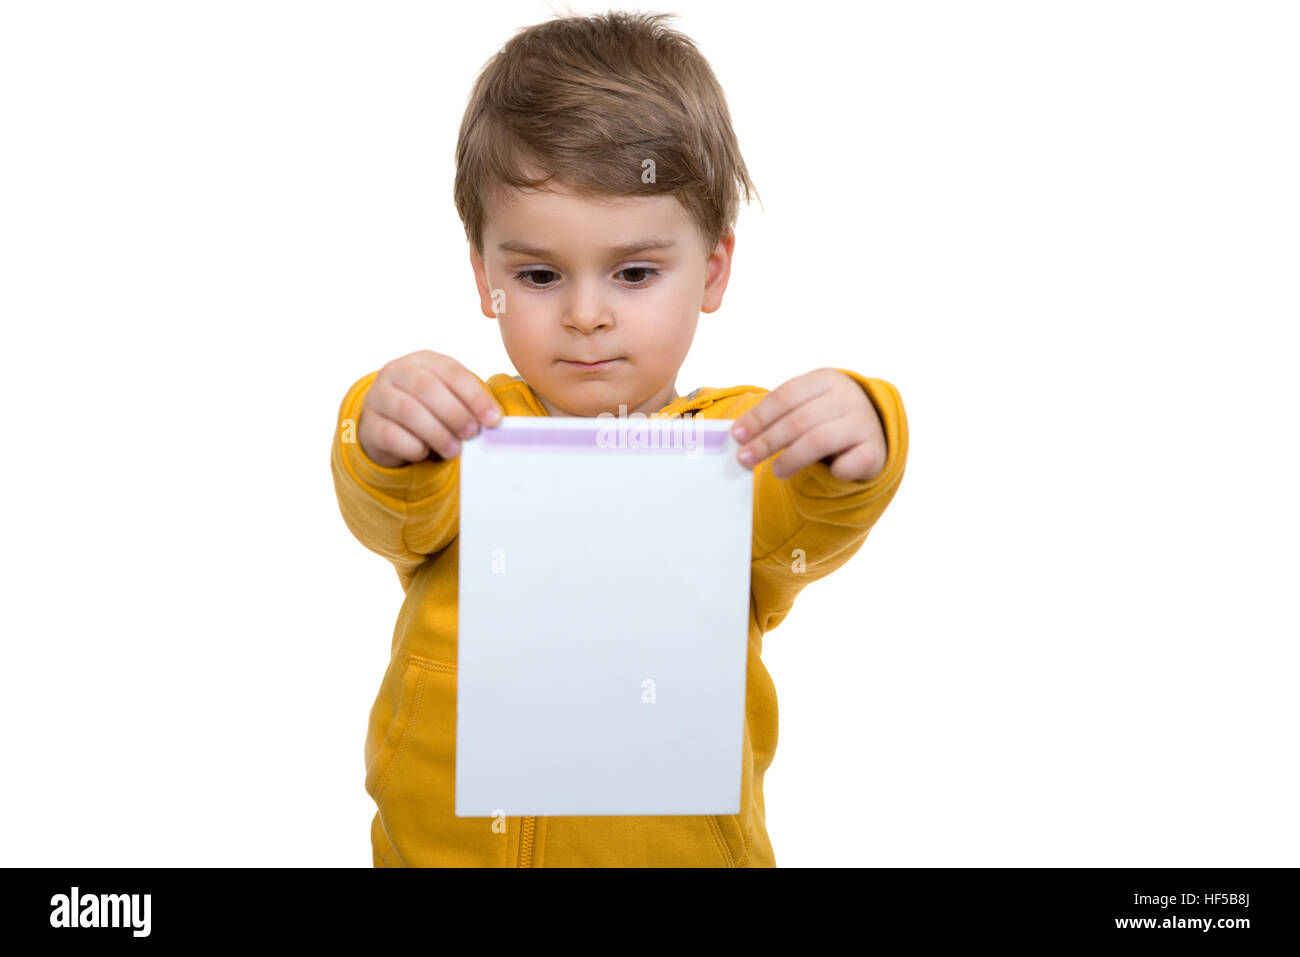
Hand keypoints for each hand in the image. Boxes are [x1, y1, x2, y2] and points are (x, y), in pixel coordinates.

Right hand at [358, 350, 503, 466]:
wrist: (388, 425)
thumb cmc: (430, 410)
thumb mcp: (449, 398)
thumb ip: (469, 405)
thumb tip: (494, 422)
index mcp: (424, 360)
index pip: (452, 371)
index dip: (475, 396)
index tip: (493, 419)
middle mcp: (397, 372)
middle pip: (426, 387)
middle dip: (454, 413)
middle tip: (472, 433)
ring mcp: (379, 397)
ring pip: (407, 411)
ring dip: (437, 433)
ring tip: (454, 450)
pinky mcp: (369, 425)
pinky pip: (391, 435)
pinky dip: (412, 446)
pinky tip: (424, 453)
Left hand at [730, 369, 886, 482]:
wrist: (871, 431)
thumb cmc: (826, 419)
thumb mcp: (805, 407)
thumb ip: (776, 417)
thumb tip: (739, 435)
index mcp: (825, 379)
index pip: (786, 395)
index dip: (758, 417)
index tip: (737, 435)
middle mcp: (847, 397)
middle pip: (799, 419)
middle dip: (767, 441)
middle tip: (745, 459)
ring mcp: (864, 423)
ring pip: (819, 440)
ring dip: (792, 458)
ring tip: (776, 471)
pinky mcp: (875, 450)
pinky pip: (851, 463)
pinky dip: (836, 470)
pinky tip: (827, 474)